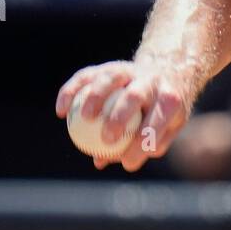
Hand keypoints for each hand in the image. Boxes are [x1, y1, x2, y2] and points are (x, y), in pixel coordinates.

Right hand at [55, 60, 190, 171]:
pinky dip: (71, 91)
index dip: (143, 144)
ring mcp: (130, 70)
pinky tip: (61, 111)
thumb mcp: (166, 128)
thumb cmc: (163, 110)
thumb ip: (138, 147)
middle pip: (134, 96)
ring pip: (109, 78)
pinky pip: (86, 76)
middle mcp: (151, 80)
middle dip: (120, 116)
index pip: (158, 122)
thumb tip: (104, 161)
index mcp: (170, 99)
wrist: (166, 72)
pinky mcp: (109, 65)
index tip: (128, 164)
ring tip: (84, 118)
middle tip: (107, 139)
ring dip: (95, 97)